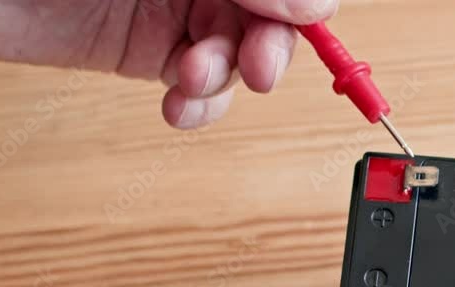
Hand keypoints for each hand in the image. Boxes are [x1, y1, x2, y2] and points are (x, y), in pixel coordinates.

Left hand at [0, 0, 338, 127]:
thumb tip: (313, 2)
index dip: (299, 3)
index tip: (305, 18)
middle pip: (268, 17)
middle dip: (268, 46)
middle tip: (257, 68)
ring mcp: (170, 11)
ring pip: (234, 55)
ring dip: (223, 78)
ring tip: (190, 80)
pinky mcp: (141, 52)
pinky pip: (193, 87)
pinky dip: (197, 107)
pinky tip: (180, 107)